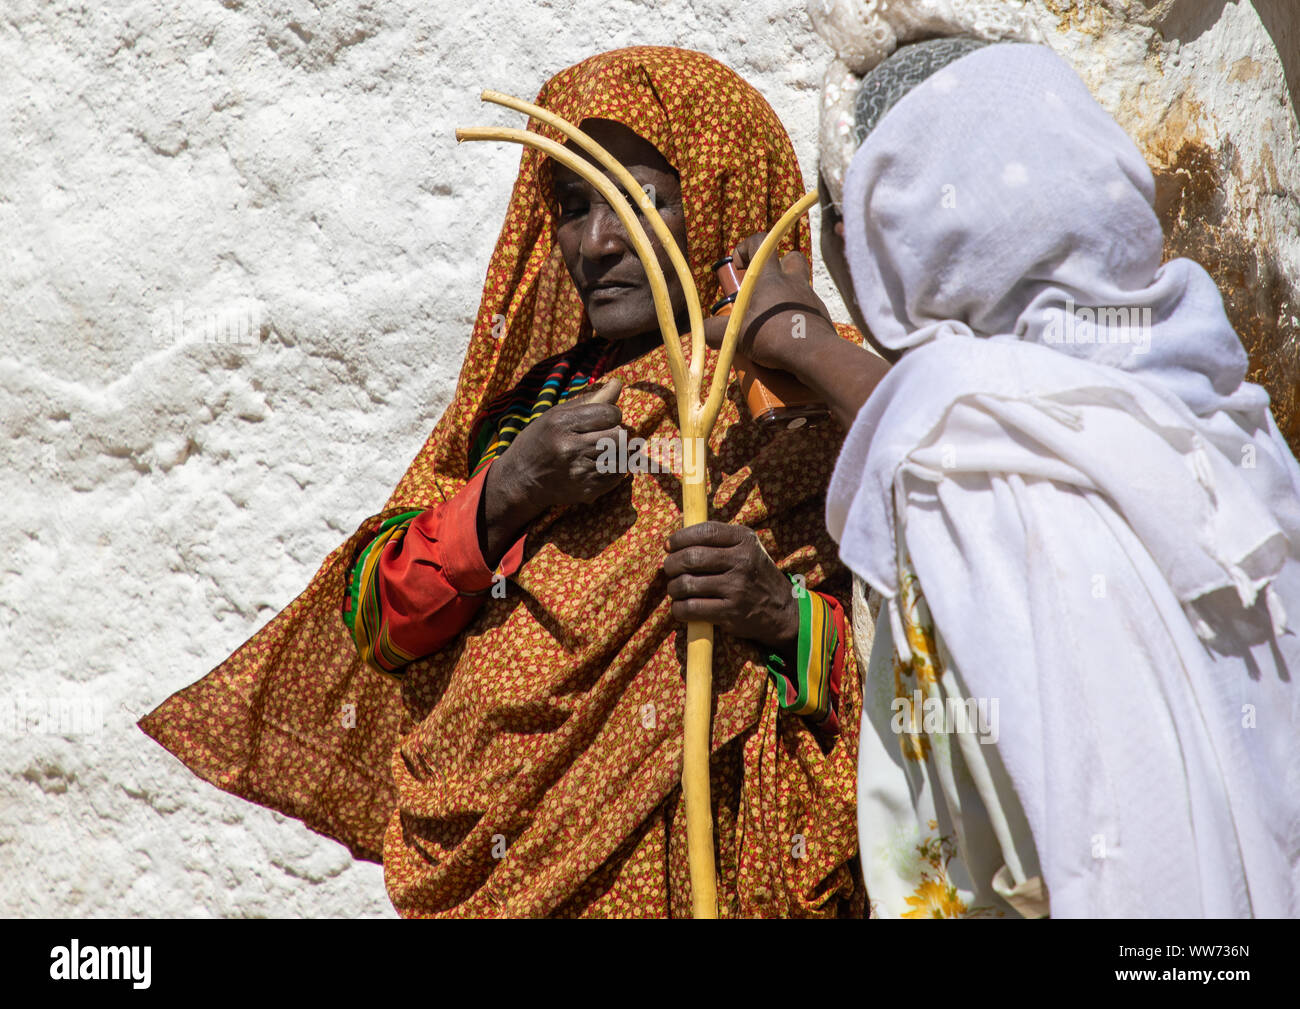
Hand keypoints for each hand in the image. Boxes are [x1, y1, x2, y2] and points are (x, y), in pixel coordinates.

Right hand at [491, 378, 627, 513]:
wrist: (520, 480)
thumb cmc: (539, 440)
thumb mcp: (556, 414)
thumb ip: (590, 400)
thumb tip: (618, 384)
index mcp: (562, 424)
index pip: (610, 414)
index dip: (612, 414)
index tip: (604, 418)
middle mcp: (571, 448)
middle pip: (619, 435)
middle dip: (616, 433)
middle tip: (604, 435)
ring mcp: (580, 472)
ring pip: (622, 456)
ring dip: (618, 452)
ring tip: (603, 450)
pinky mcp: (587, 490)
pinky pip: (618, 476)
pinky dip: (614, 469)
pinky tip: (599, 465)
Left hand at [664, 521, 799, 652]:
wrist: (782, 611)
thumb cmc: (755, 575)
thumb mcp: (747, 548)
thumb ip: (718, 540)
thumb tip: (675, 542)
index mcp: (744, 540)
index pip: (704, 532)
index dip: (680, 538)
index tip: (669, 546)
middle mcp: (741, 561)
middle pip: (690, 558)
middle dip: (671, 564)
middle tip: (670, 569)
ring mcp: (736, 587)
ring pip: (686, 584)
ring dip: (673, 588)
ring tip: (677, 589)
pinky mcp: (730, 612)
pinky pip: (691, 608)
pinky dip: (679, 609)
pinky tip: (682, 608)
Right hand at [702, 233, 838, 371]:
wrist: (814, 355)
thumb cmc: (774, 337)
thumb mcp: (736, 335)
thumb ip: (714, 332)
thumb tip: (700, 332)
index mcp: (770, 277)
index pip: (760, 241)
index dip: (746, 247)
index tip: (738, 267)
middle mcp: (793, 281)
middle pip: (790, 259)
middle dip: (777, 268)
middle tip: (761, 290)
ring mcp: (810, 298)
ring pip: (799, 286)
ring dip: (785, 296)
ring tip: (771, 318)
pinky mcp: (821, 316)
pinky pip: (807, 309)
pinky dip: (796, 317)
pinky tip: (786, 335)